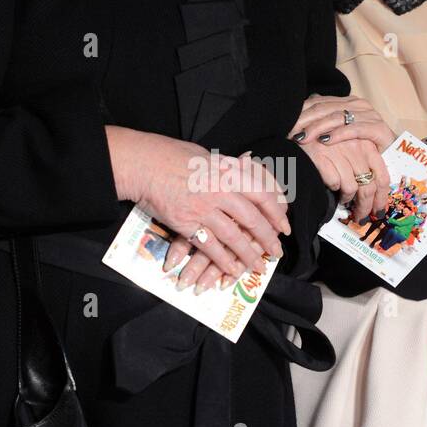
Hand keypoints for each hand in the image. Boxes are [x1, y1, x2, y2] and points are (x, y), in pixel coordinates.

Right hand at [119, 131, 290, 292]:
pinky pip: (210, 247)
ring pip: (234, 236)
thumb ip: (227, 168)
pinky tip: (232, 270)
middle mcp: (220, 190)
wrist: (141, 164)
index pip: (262, 193)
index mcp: (228, 171)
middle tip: (276, 253)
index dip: (277, 212)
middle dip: (267, 239)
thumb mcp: (206, 155)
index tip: (284, 225)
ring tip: (258, 267)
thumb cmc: (170, 155)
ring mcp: (203, 208)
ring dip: (249, 255)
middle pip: (252, 219)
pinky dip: (223, 261)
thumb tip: (246, 171)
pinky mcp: (187, 223)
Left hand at [288, 94, 396, 152]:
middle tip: (290, 133)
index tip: (285, 126)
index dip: (300, 113)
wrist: (393, 158)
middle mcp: (358, 104)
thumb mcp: (337, 136)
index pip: (318, 102)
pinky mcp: (379, 129)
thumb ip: (322, 126)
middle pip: (324, 108)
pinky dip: (339, 135)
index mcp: (346, 102)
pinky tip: (325, 141)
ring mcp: (370, 115)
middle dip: (305, 121)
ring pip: (337, 117)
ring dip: (318, 128)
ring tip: (303, 138)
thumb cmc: (361, 148)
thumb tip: (295, 126)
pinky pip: (356, 129)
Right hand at [300, 137, 390, 221]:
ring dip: (347, 198)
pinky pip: (334, 183)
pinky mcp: (322, 156)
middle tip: (361, 216)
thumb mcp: (352, 142)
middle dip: (366, 206)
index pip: (382, 175)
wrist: (298, 123)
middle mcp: (357, 146)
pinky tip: (330, 186)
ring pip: (352, 187)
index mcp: (369, 142)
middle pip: (369, 186)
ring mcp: (339, 151)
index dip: (382, 196)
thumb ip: (364, 159)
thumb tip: (374, 189)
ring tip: (343, 200)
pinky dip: (333, 188)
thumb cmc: (327, 135)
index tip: (379, 209)